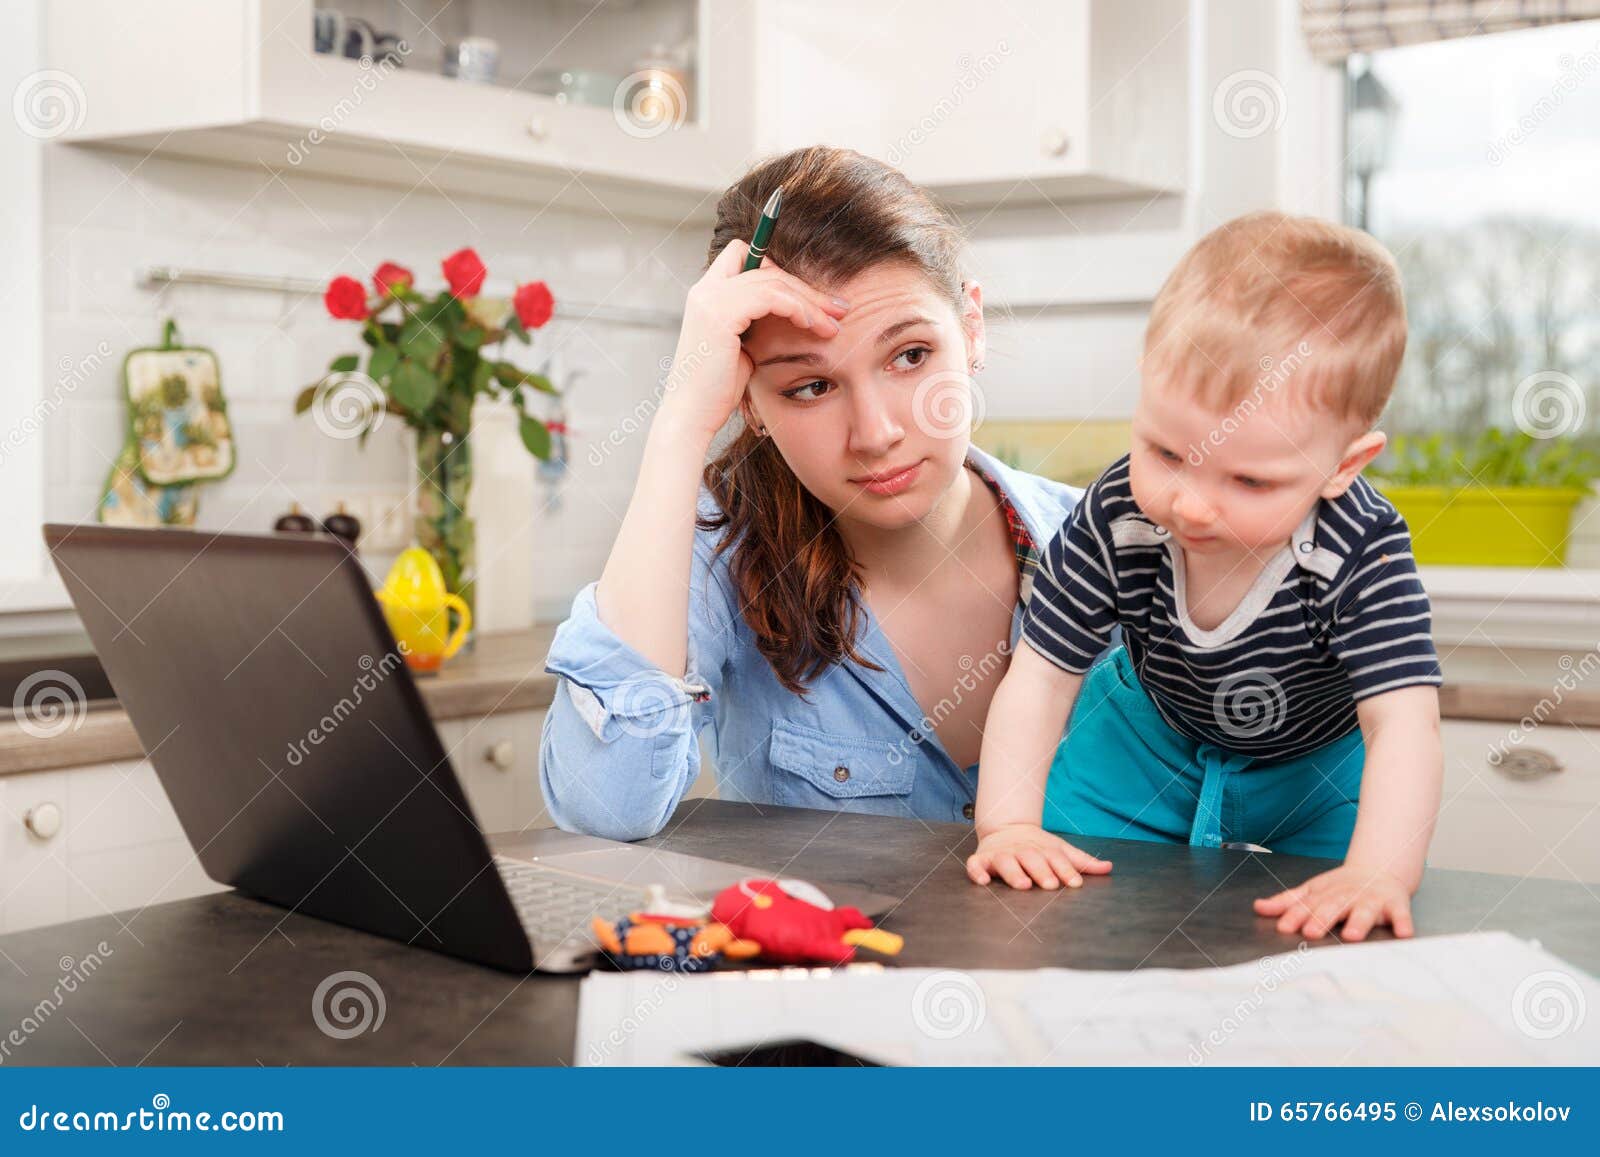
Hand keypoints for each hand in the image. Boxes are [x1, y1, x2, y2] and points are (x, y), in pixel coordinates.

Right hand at [657, 239, 849, 439]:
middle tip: (838, 308)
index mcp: (706, 294)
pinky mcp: (721, 313)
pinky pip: (771, 297)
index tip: (810, 299)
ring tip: (834, 324)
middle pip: (767, 268)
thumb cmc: (717, 390)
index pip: (744, 256)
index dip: (778, 272)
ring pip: (774, 281)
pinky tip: (813, 327)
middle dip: (806, 288)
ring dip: (810, 301)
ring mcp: (710, 299)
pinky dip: (798, 309)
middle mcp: (705, 290)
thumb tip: (789, 312)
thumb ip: (756, 322)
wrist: (692, 416)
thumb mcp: (741, 347)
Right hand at [966, 823, 1112, 889]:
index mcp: (1042, 849)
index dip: (1066, 870)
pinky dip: (977, 872)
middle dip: (1041, 871)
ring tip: (1024, 885)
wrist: (1006, 828)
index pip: (1056, 858)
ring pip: (1005, 861)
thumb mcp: (1059, 850)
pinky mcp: (981, 860)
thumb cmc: (1037, 847)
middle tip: (1051, 885)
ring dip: (1014, 872)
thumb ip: (1081, 862)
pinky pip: (975, 865)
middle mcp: (1021, 850)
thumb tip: (1109, 868)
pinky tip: (984, 882)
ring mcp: (1000, 854)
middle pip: (1031, 859)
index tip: (1076, 883)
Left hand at [1253, 863, 1414, 940]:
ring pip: (1365, 911)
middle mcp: (1347, 895)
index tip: (1284, 927)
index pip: (1308, 904)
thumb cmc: (1341, 888)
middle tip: (1311, 932)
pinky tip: (1403, 934)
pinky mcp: (1396, 905)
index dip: (1296, 915)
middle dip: (1322, 918)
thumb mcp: (1312, 891)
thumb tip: (1258, 908)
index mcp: (1325, 893)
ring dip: (1359, 922)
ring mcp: (1372, 899)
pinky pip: (1401, 915)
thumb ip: (1287, 902)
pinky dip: (1403, 923)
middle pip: (1333, 906)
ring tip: (1352, 935)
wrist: (1379, 870)